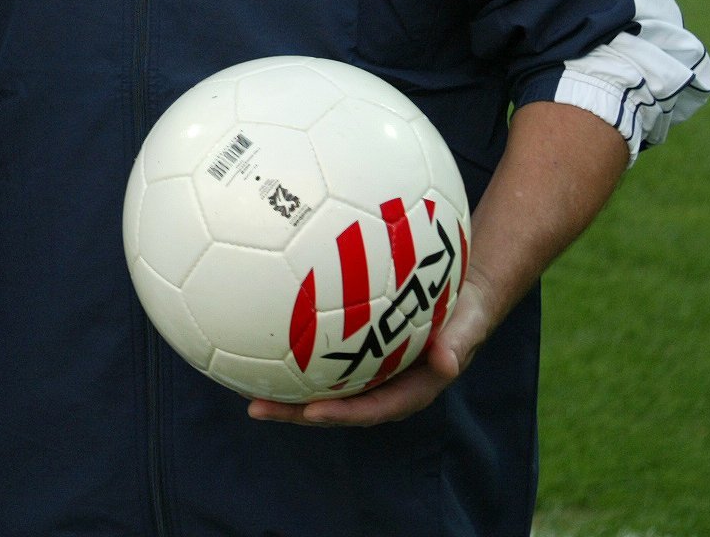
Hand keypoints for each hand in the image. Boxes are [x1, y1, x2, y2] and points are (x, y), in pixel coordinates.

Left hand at [247, 273, 499, 426]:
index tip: (311, 412)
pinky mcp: (355, 353)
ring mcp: (366, 372)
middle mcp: (381, 386)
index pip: (370, 410)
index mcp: (408, 391)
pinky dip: (291, 356)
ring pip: (320, 387)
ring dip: (283, 390)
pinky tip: (257, 343)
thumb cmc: (464, 311)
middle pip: (334, 406)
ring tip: (242, 386)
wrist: (460, 296)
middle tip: (255, 407)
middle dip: (294, 412)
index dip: (341, 414)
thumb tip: (448, 362)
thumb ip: (458, 343)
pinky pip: (320, 359)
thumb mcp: (467, 326)